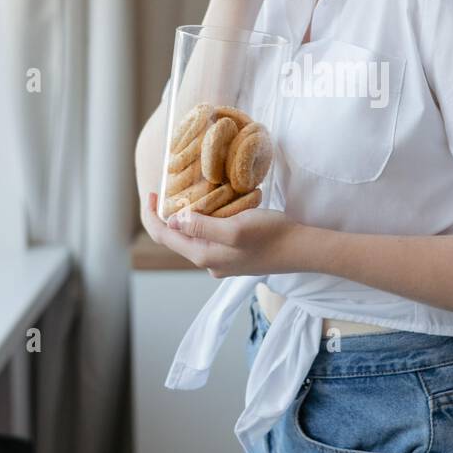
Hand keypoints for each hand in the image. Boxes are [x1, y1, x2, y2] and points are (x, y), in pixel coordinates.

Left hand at [142, 192, 300, 277]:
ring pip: (193, 238)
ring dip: (184, 218)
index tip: (151, 192)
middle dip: (165, 215)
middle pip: (176, 238)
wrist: (301, 249)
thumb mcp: (234, 227)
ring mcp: (221, 260)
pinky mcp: (234, 255)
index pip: (164, 236)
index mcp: (204, 256)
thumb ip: (202, 226)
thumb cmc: (271, 235)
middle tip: (165, 190)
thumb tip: (173, 220)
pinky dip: (202, 221)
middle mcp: (209, 262)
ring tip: (184, 195)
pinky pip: (209, 238)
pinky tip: (210, 208)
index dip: (151, 215)